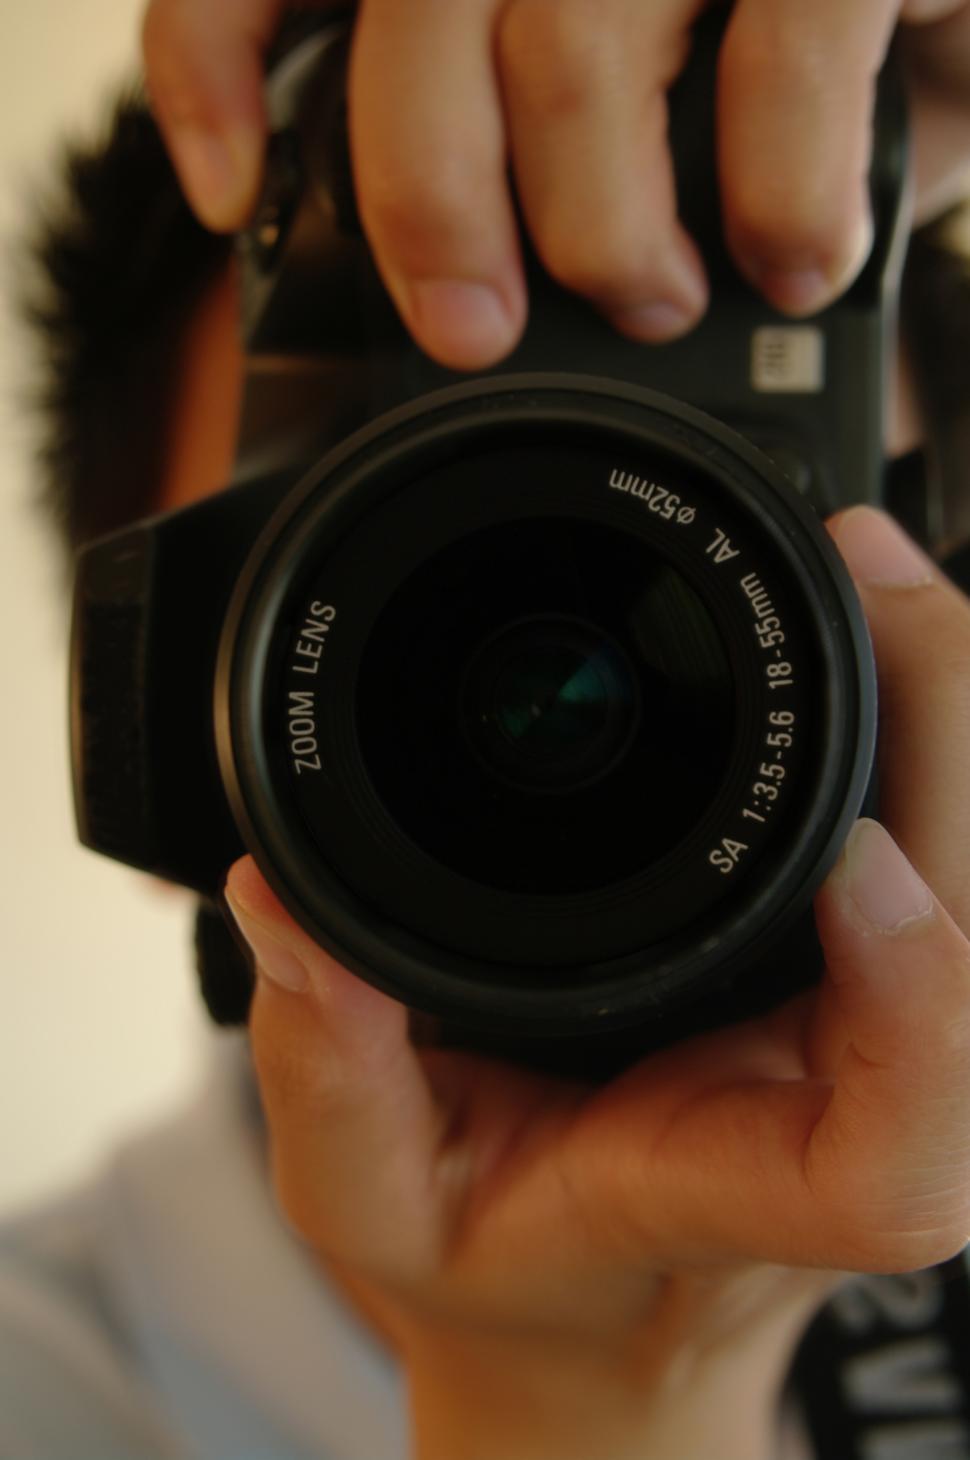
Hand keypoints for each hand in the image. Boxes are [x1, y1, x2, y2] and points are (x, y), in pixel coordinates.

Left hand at [143, 0, 969, 371]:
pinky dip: (780, 194)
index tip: (229, 198)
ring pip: (571, 40)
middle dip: (428, 205)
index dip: (212, 61)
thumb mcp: (659, 79)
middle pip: (420, 16)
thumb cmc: (809, 33)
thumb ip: (552, 134)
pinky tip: (795, 264)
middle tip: (475, 330)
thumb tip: (472, 284)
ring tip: (656, 301)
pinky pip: (783, 55)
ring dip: (602, 223)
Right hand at [225, 506, 969, 1459]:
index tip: (852, 862)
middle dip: (954, 748)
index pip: (893, 1149)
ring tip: (874, 579)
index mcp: (731, 1178)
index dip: (920, 1006)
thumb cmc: (501, 1264)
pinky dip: (934, 740)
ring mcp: (866, 1040)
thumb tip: (283, 898)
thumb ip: (327, 1069)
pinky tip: (884, 650)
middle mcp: (833, 1100)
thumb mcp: (371, 1194)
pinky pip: (944, 860)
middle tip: (869, 575)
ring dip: (956, 721)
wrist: (590, 1314)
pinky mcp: (870, 986)